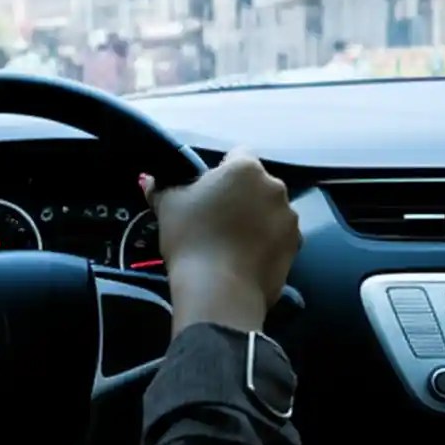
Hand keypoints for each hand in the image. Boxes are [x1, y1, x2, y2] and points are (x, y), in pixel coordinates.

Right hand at [140, 147, 299, 335]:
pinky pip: (279, 236)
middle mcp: (274, 187)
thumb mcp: (168, 208)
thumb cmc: (191, 239)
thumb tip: (148, 181)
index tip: (208, 191)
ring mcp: (290, 218)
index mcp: (245, 169)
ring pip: (269, 210)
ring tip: (232, 242)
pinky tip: (245, 258)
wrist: (219, 290)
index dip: (221, 171)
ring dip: (256, 219)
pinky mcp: (296, 247)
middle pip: (256, 184)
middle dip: (241, 196)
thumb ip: (160, 189)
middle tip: (217, 218)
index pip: (237, 154)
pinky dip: (267, 242)